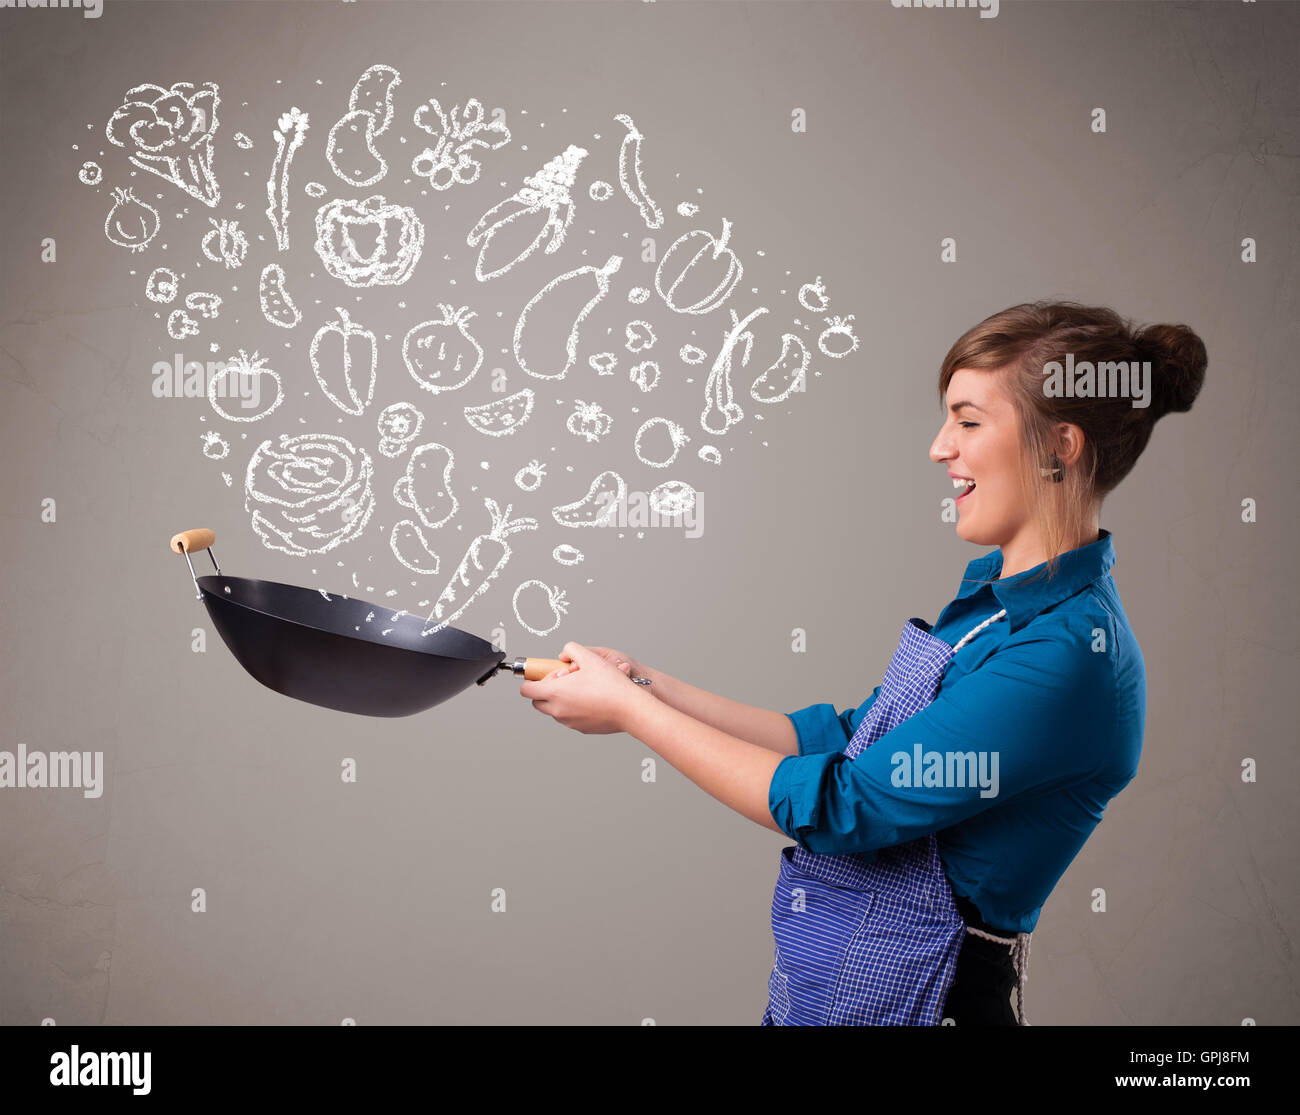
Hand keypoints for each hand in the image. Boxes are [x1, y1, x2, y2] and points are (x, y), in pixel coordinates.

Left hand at [519, 642, 649, 733]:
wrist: (630, 708)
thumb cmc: (611, 686)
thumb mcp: (590, 657)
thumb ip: (572, 649)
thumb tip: (565, 653)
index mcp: (555, 693)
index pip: (526, 690)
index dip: (533, 679)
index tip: (546, 674)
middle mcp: (558, 710)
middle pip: (537, 701)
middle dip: (546, 689)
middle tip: (564, 679)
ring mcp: (569, 722)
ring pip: (554, 710)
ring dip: (560, 698)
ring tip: (580, 687)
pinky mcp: (580, 728)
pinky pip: (569, 717)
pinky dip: (573, 708)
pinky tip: (590, 698)